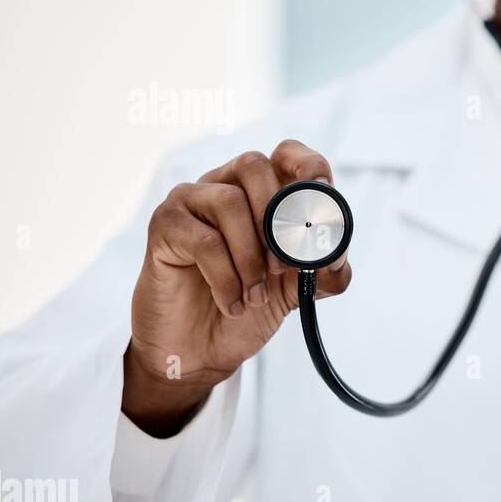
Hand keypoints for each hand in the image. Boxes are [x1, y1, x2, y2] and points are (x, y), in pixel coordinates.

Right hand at [122, 140, 352, 435]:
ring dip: (250, 258)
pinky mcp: (163, 225)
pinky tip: (232, 303)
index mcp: (263, 193)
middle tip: (282, 268)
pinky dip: (226, 278)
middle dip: (277, 219)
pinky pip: (202, 239)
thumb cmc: (249, 307)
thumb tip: (337, 255)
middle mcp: (225, 185)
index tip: (320, 199)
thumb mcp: (298, 290)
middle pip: (254, 166)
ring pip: (228, 202)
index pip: (287, 152)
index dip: (307, 167)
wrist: (201, 349)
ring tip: (255, 296)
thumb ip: (326, 272)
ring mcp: (190, 202)